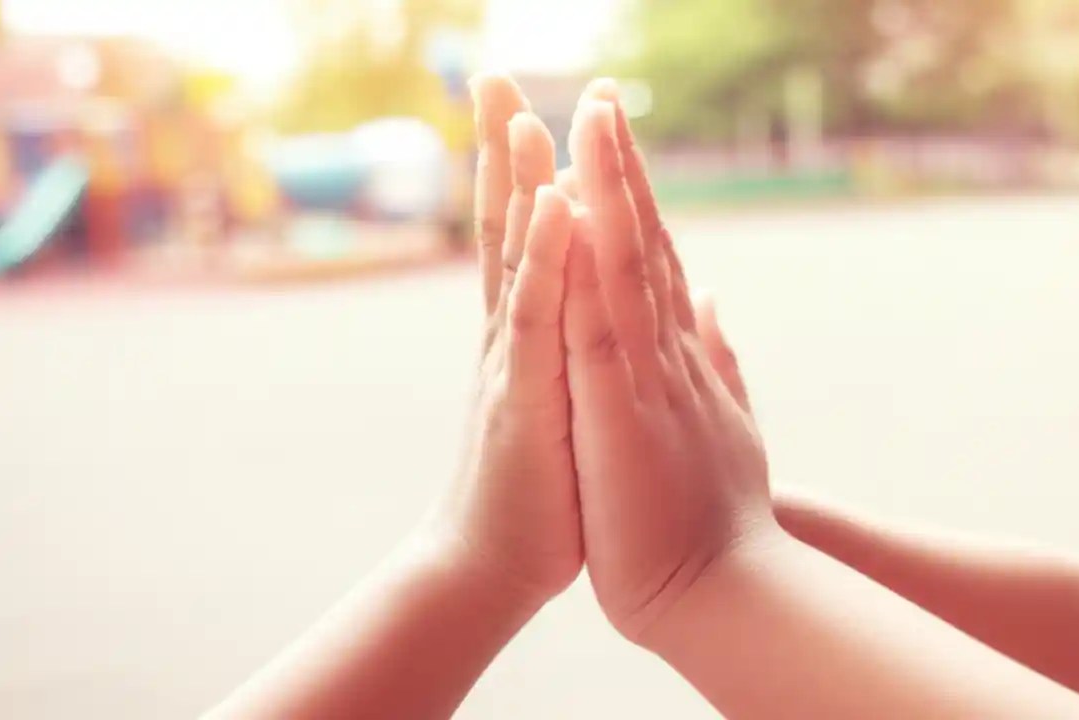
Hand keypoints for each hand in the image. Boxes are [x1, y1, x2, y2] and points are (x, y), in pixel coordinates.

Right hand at [432, 75, 580, 604]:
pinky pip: (540, 317)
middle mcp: (510, 335)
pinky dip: (547, 256)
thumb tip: (588, 310)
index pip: (527, 236)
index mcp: (528, 335)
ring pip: (516, 257)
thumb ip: (568, 348)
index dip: (526, 171)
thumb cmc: (536, 487)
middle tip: (490, 74)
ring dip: (516, 181)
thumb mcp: (561, 402)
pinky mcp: (524, 399)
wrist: (493, 566)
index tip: (528, 107)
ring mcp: (511, 362)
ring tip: (517, 110)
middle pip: (506, 224)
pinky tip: (554, 203)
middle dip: (501, 148)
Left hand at [563, 95, 777, 639]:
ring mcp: (650, 372)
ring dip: (611, 185)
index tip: (619, 143)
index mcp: (677, 358)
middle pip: (646, 242)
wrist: (723, 592)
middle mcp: (668, 350)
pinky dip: (590, 259)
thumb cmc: (714, 520)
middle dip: (624, 166)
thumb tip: (716, 300)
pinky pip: (601, 316)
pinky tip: (574, 203)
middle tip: (606, 95)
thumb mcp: (721, 423)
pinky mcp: (624, 404)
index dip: (639, 199)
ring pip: (629, 261)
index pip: (657, 262)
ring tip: (595, 114)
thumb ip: (719, 355)